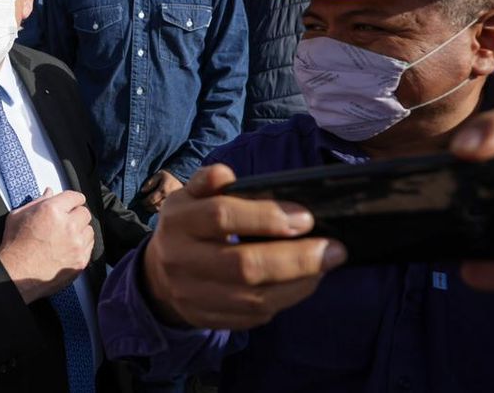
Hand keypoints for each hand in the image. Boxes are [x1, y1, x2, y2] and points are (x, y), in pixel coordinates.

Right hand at [0, 189, 94, 303]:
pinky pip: (89, 247)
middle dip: (76, 215)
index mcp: (52, 210)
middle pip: (85, 213)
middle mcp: (68, 226)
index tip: (72, 203)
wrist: (15, 274)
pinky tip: (68, 248)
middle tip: (66, 221)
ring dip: (80, 231)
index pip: (75, 196)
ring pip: (89, 230)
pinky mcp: (80, 261)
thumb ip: (37, 201)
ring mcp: (76, 245)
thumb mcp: (18, 216)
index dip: (73, 199)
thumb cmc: (14, 246)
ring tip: (66, 237)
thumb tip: (49, 192)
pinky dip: (82, 246)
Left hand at [136, 170, 183, 212]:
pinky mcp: (173, 205)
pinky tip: (154, 207)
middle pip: (155, 206)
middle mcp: (168, 198)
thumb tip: (143, 190)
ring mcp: (172, 202)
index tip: (141, 201)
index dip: (144, 202)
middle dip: (147, 206)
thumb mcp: (159, 174)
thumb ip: (150, 182)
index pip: (151, 199)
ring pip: (159, 210)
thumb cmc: (168, 177)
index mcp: (164, 190)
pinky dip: (157, 210)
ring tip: (147, 206)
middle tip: (142, 204)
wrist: (181, 180)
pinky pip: (164, 211)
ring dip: (152, 209)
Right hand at [142, 164, 345, 329]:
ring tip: (326, 264)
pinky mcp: (210, 318)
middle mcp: (182, 261)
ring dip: (300, 282)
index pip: (221, 217)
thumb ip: (207, 182)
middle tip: (333, 248)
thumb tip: (225, 174)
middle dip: (296, 258)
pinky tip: (306, 282)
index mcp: (179, 222)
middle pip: (244, 265)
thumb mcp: (189, 197)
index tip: (306, 217)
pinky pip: (255, 315)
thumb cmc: (188, 226)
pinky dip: (287, 298)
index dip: (266, 217)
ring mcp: (195, 295)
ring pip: (254, 297)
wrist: (160, 277)